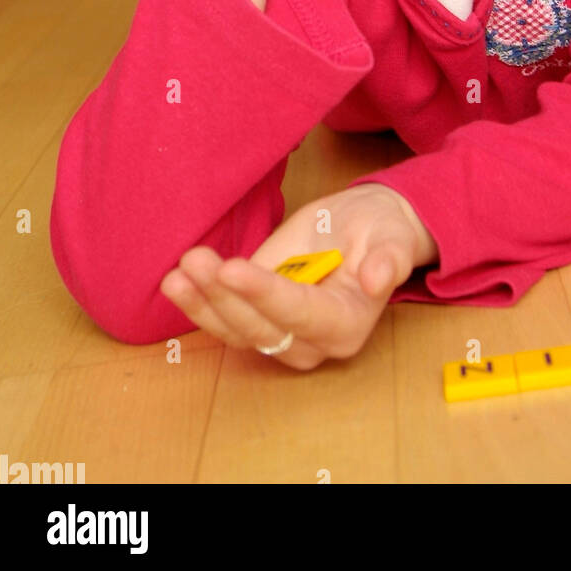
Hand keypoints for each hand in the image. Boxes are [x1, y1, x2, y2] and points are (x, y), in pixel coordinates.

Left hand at [157, 185, 437, 371]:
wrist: (366, 229)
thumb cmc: (382, 232)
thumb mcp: (394, 238)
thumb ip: (390, 260)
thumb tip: (379, 280)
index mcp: (348, 325)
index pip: (300, 313)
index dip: (264, 294)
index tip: (232, 268)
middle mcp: (311, 342)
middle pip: (261, 328)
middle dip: (224, 297)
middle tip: (196, 260)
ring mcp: (281, 333)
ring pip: (235, 331)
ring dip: (202, 304)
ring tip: (177, 273)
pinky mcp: (257, 316)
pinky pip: (224, 320)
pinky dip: (198, 303)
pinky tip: (176, 280)